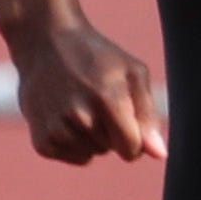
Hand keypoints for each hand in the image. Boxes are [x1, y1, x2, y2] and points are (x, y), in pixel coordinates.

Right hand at [11, 10, 164, 164]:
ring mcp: (56, 129)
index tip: (127, 118)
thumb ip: (148, 116)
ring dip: (91, 136)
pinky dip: (73, 143)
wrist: (45, 42)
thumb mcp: (133, 73)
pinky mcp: (40, 140)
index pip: (131, 149)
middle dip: (111, 131)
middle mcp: (80, 117)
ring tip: (79, 105)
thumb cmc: (97, 57)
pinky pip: (72, 156)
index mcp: (108, 100)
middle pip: (111, 149)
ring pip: (91, 154)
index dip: (135, 138)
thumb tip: (159, 155)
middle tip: (95, 100)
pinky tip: (65, 117)